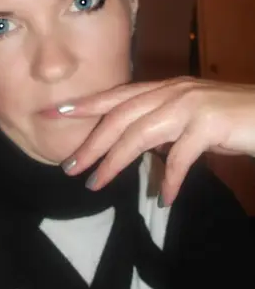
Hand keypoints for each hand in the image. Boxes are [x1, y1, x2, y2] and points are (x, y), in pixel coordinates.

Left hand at [58, 77, 254, 205]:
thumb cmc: (233, 119)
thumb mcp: (190, 118)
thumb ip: (162, 127)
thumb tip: (135, 146)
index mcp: (165, 89)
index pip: (117, 96)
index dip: (86, 104)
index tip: (56, 113)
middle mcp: (173, 92)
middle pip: (120, 117)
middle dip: (92, 142)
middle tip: (70, 167)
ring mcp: (190, 106)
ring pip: (140, 135)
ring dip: (115, 162)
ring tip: (96, 185)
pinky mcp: (209, 125)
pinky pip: (181, 157)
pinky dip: (170, 179)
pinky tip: (163, 199)